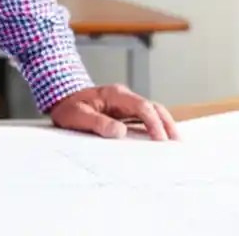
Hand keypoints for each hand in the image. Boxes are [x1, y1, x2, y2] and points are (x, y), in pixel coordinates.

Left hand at [49, 84, 179, 140]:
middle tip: (177, 142)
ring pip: (152, 112)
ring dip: (164, 125)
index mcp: (116, 95)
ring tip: (174, 143)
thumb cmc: (69, 107)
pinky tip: (160, 139)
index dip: (154, 123)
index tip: (160, 140)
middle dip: (167, 123)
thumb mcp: (78, 116)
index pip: (143, 107)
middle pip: (154, 107)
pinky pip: (144, 118)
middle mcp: (124, 97)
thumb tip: (120, 132)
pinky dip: (155, 127)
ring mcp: (125, 104)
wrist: (61, 98)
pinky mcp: (124, 113)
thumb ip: (98, 123)